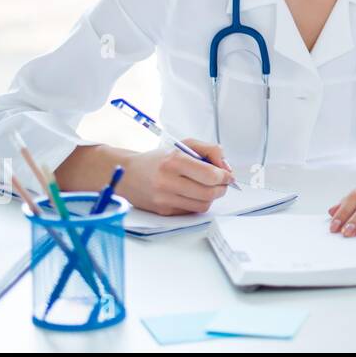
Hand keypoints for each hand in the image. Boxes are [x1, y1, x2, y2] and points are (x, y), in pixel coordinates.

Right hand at [117, 138, 233, 215]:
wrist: (127, 173)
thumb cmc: (158, 159)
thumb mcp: (184, 145)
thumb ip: (209, 151)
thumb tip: (225, 167)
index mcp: (174, 161)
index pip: (210, 175)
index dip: (225, 176)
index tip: (228, 175)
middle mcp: (168, 181)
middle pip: (209, 193)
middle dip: (222, 188)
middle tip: (222, 183)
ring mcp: (164, 198)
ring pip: (203, 205)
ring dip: (212, 197)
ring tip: (208, 188)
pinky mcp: (163, 211)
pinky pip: (191, 211)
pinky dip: (198, 203)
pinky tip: (193, 194)